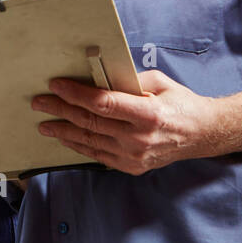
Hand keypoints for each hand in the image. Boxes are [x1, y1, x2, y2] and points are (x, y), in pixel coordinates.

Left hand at [30, 70, 218, 175]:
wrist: (201, 134)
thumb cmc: (180, 104)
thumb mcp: (159, 83)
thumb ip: (129, 80)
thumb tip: (99, 76)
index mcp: (148, 114)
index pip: (103, 104)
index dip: (76, 94)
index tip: (56, 85)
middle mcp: (139, 138)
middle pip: (90, 123)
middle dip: (61, 111)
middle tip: (40, 103)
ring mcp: (134, 156)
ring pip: (90, 141)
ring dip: (63, 131)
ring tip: (44, 124)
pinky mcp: (131, 166)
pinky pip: (98, 155)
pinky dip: (79, 146)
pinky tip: (65, 137)